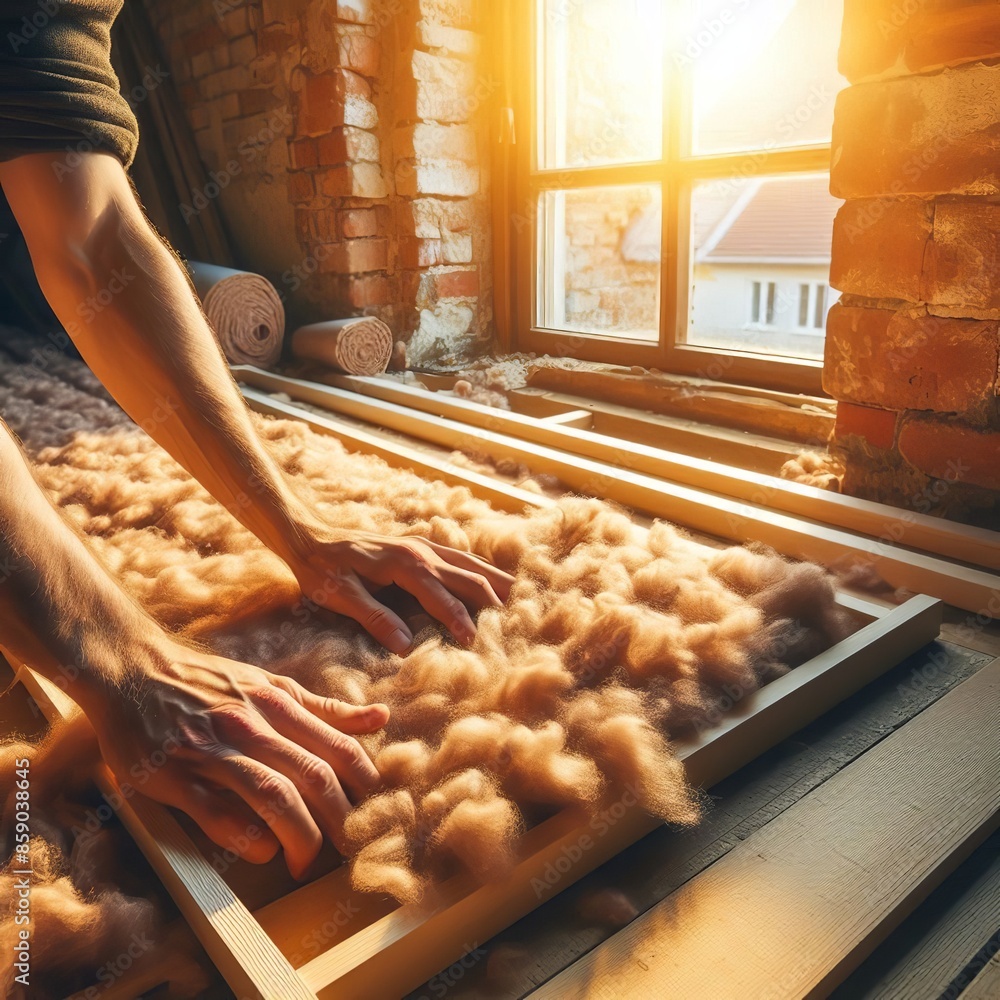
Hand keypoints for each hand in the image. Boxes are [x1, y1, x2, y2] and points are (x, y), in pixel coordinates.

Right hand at [84, 635, 388, 877]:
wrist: (133, 669)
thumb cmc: (208, 682)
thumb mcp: (271, 685)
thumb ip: (323, 708)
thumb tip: (380, 717)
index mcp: (278, 704)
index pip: (338, 747)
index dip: (363, 784)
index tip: (371, 809)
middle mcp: (251, 726)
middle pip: (314, 777)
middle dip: (340, 820)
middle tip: (347, 848)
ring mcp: (213, 752)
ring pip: (274, 795)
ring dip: (300, 836)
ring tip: (306, 862)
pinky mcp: (175, 776)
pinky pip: (217, 813)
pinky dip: (246, 838)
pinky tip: (263, 851)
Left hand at [289, 528, 514, 653]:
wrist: (309, 535)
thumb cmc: (321, 569)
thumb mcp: (341, 597)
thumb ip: (375, 619)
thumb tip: (406, 646)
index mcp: (404, 564)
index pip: (441, 596)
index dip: (459, 620)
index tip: (474, 642)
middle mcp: (419, 550)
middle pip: (466, 573)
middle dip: (489, 597)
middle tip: (510, 622)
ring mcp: (420, 544)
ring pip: (466, 560)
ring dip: (490, 577)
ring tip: (515, 593)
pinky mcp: (416, 544)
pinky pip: (455, 555)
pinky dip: (475, 566)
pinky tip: (485, 574)